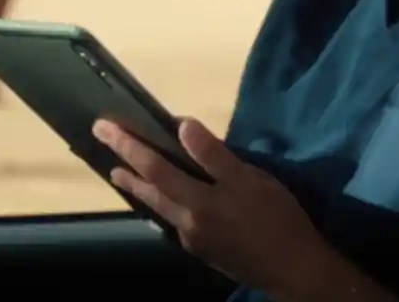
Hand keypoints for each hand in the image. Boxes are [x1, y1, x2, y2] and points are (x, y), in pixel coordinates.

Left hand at [92, 116, 334, 298]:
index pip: (153, 167)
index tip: (104, 127)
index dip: (128, 145)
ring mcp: (194, 239)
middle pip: (149, 190)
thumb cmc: (276, 220)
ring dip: (139, 188)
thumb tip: (181, 126)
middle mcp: (187, 223)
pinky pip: (173, 220)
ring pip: (159, 207)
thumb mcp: (251, 181)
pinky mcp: (205, 249)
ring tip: (123, 175)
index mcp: (197, 203)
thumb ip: (214, 156)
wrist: (294, 272)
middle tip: (104, 147)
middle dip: (126, 166)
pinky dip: (162, 202)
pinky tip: (165, 198)